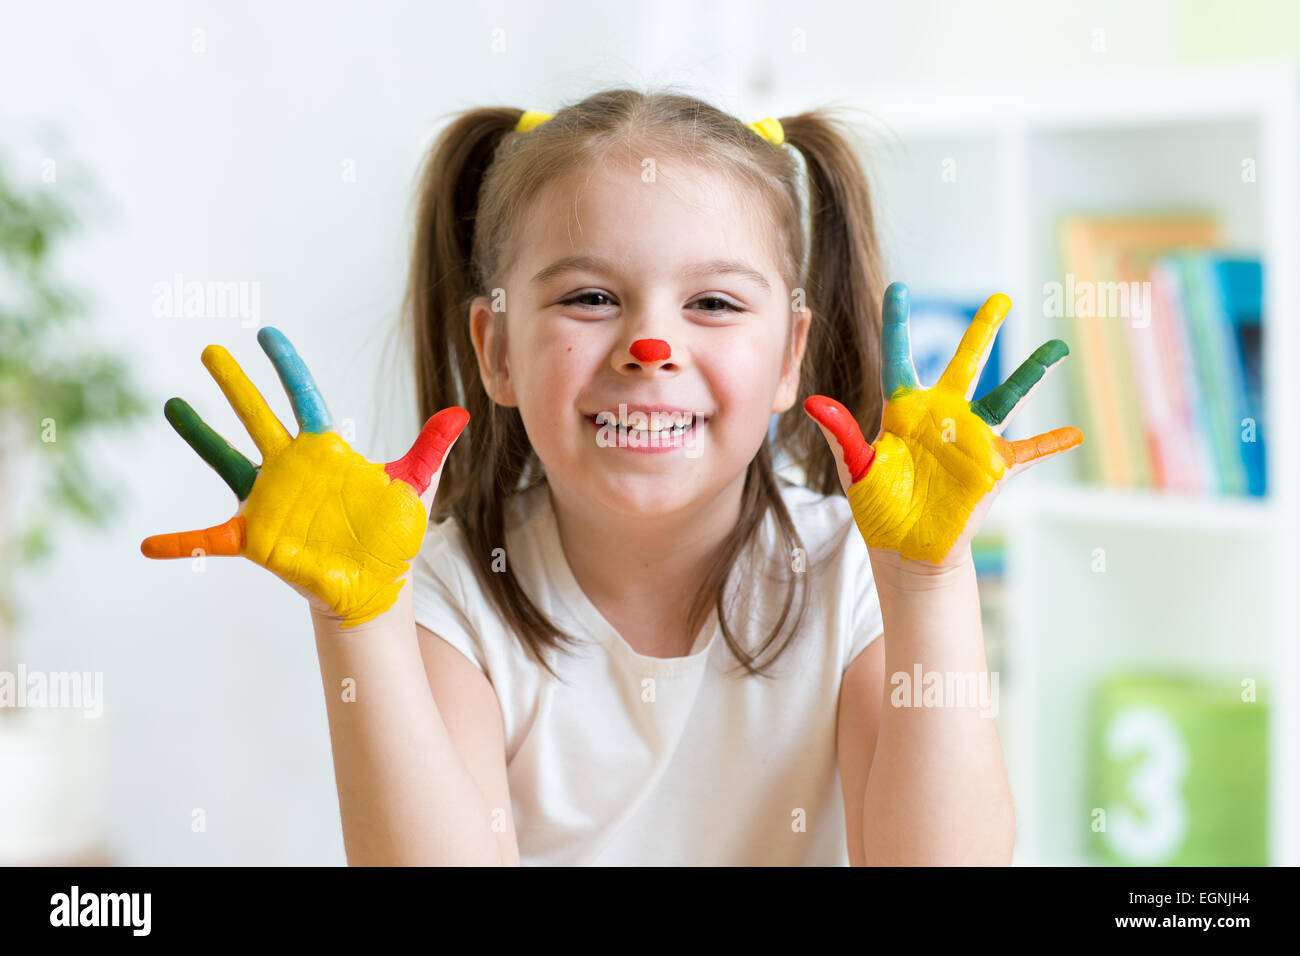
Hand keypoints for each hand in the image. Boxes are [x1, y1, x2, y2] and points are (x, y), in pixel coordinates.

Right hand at [140, 327, 468, 627]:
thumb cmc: (391, 534)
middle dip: (235, 383)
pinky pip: (208, 540)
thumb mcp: (414, 486)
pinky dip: (179, 544)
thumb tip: (462, 411)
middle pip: (258, 415)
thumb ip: (431, 448)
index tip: (267, 334)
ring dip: (199, 435)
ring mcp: (269, 500)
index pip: (303, 397)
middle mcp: (291, 468)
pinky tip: (147, 545)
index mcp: (326, 451)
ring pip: (226, 460)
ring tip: (172, 405)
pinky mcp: (256, 537)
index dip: (286, 366)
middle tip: (211, 349)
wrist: (376, 584)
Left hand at [804, 282, 1081, 567]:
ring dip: (1032, 374)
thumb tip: (810, 402)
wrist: (903, 547)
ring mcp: (971, 439)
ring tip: (1058, 349)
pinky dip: (1052, 444)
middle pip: (966, 364)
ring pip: (1006, 398)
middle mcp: (942, 416)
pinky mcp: (992, 468)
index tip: (899, 289)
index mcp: (903, 410)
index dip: (898, 325)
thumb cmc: (877, 506)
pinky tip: (1076, 433)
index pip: (899, 359)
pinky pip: (1028, 453)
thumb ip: (841, 434)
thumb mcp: (856, 468)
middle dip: (983, 331)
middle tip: (1001, 298)